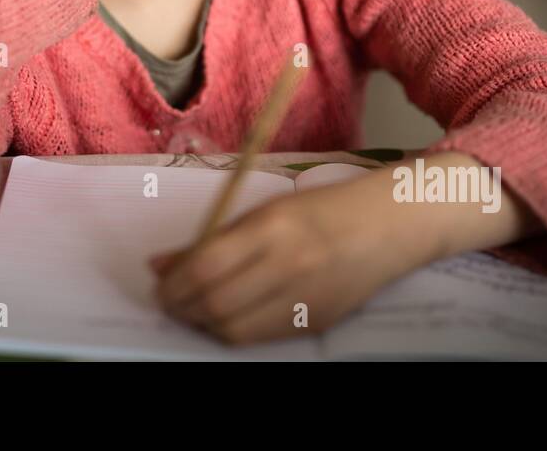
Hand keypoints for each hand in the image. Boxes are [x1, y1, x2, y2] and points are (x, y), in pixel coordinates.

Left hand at [147, 175, 435, 345]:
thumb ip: (213, 239)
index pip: (206, 266)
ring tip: (194, 312)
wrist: (387, 225)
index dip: (173, 284)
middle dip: (183, 309)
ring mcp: (306, 298)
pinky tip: (225, 318)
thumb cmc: (320, 209)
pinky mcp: (317, 322)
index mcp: (273, 227)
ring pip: (236, 330)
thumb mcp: (264, 211)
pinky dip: (234, 332)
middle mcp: (290, 264)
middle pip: (217, 304)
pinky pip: (262, 337)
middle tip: (168, 304)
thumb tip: (160, 265)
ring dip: (204, 325)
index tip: (158, 287)